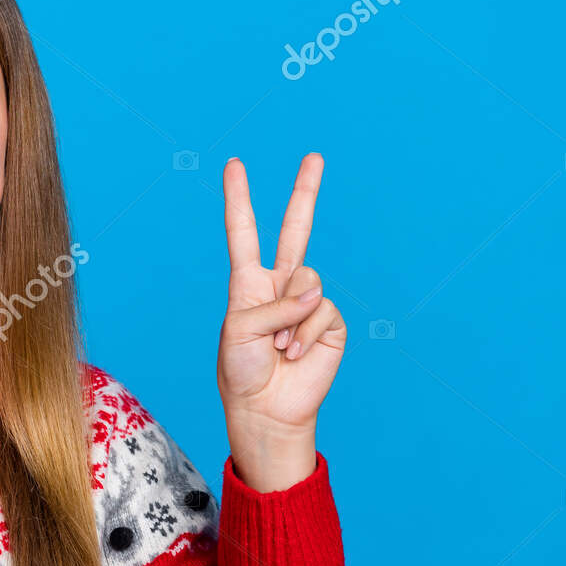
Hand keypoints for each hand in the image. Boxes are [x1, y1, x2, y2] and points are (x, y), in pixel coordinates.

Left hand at [216, 154, 345, 490]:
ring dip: (288, 318)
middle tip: (314, 156)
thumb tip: (315, 293)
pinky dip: (303, 333)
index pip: (244, 233)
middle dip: (304, 192)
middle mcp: (279, 286)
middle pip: (295, 230)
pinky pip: (321, 309)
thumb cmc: (242, 371)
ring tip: (276, 347)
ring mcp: (307, 302)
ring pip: (307, 280)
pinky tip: (292, 354)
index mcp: (248, 283)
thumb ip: (273, 305)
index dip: (239, 200)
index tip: (235, 164)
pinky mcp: (330, 321)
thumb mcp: (240, 332)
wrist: (266, 409)